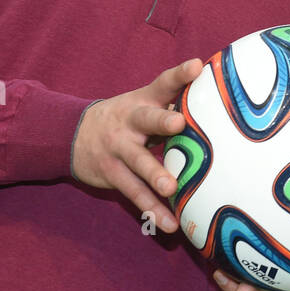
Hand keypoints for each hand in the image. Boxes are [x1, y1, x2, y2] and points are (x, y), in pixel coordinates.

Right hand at [70, 58, 203, 232]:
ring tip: (172, 188)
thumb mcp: (143, 104)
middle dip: (162, 120)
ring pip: (138, 162)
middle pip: (147, 119)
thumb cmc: (126, 119)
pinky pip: (134, 193)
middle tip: (179, 123)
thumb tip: (220, 103)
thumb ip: (173, 104)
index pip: (163, 83)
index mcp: (142, 101)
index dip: (179, 75)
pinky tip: (170, 224)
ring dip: (155, 175)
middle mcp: (130, 123)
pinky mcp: (112, 174)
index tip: (196, 66)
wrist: (70, 135)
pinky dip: (152, 209)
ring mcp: (118, 149)